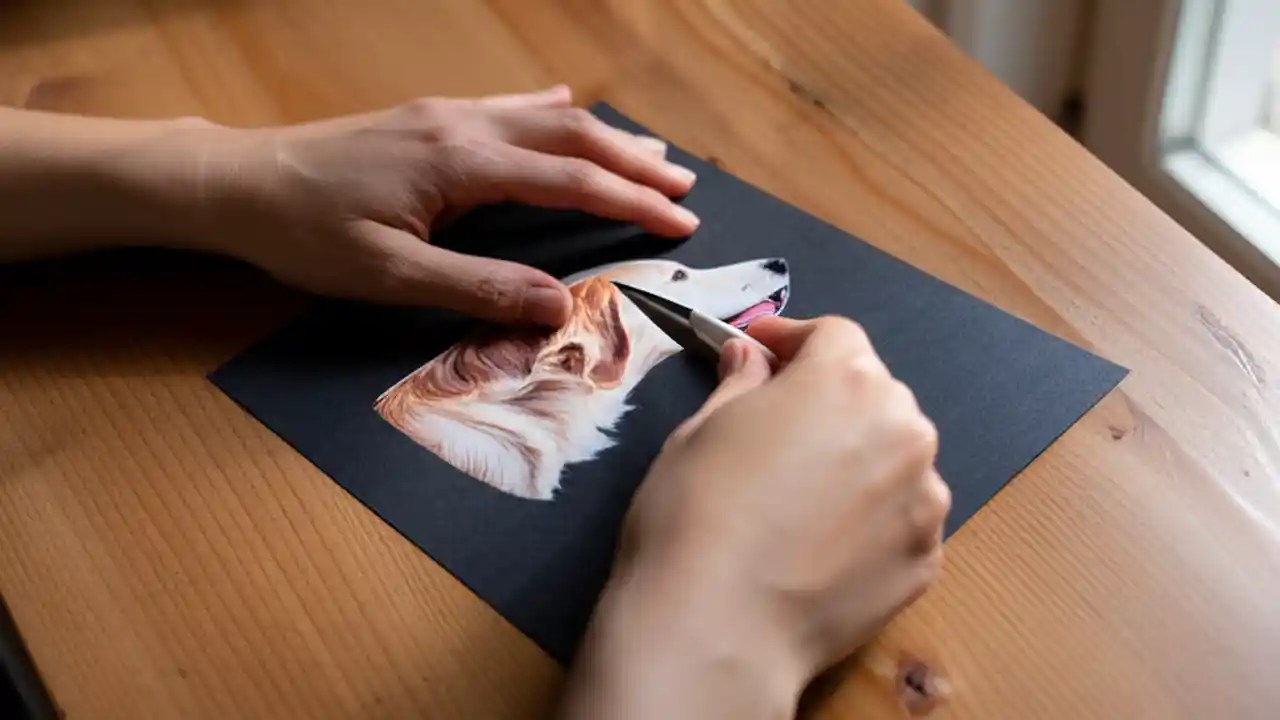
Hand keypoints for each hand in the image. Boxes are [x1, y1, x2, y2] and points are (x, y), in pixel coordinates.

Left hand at [187, 86, 697, 324]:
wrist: (239, 182)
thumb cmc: (306, 233)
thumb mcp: (391, 276)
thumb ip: (479, 287)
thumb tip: (558, 306)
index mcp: (463, 163)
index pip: (571, 178)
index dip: (633, 200)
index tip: (682, 220)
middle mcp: (463, 126)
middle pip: (573, 137)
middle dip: (635, 161)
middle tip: (686, 185)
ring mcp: (444, 115)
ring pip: (545, 116)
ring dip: (604, 137)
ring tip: (651, 153)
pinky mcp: (426, 118)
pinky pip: (506, 106)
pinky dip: (549, 112)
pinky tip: (565, 106)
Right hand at [560, 317, 949, 719]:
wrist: (718, 625)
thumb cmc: (696, 512)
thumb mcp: (701, 430)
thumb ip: (742, 384)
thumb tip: (752, 357)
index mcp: (846, 380)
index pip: (834, 335)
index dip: (793, 340)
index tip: (760, 352)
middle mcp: (903, 428)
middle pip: (873, 394)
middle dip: (830, 401)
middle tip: (778, 430)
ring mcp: (924, 499)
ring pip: (895, 458)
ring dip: (859, 461)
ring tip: (803, 498)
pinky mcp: (926, 560)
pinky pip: (901, 520)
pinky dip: (871, 520)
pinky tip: (822, 546)